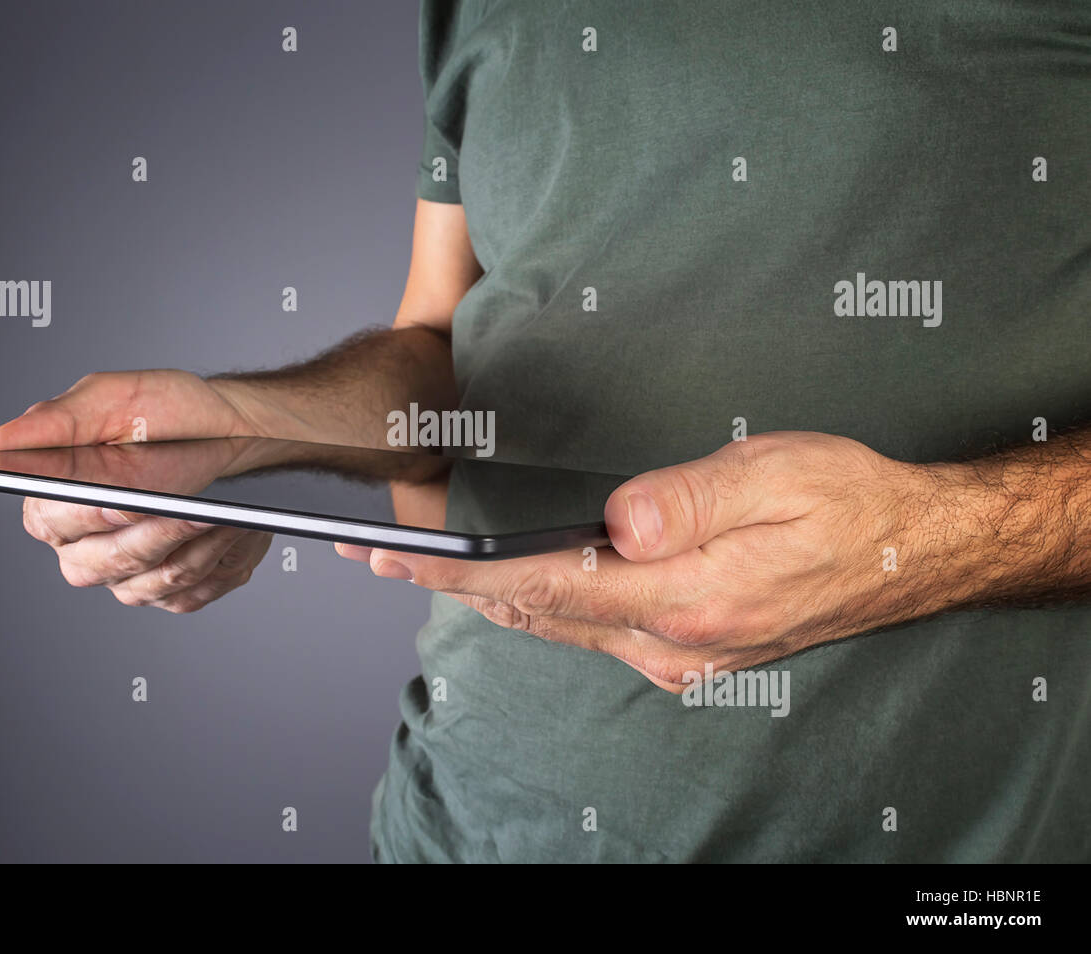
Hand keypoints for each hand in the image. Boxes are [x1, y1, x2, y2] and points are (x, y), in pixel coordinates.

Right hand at [0, 370, 272, 613]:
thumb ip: (55, 424)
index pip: (55, 519)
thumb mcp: (114, 400)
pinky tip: (236, 531)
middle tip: (202, 509)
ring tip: (230, 514)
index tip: (130, 502)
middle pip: (106, 561)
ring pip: (153, 581)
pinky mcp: (162, 591)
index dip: (96, 514)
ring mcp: (121, 574)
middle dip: (160, 532)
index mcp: (50, 497)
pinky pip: (186, 595)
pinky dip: (218, 562)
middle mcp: (78, 545)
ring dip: (200, 545)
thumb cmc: (171, 413)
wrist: (231, 432)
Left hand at [337, 432, 964, 690]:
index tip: (396, 556)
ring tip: (423, 569)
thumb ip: (687, 501)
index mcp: (686, 598)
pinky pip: (589, 631)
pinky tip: (510, 586)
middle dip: (450, 585)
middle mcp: (671, 643)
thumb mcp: (773, 476)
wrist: (908, 553)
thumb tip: (614, 520)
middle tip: (379, 558)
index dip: (458, 572)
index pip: (542, 586)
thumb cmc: (845, 502)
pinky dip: (535, 606)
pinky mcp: (685, 652)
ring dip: (486, 597)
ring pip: (557, 627)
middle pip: (534, 614)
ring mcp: (677, 656)